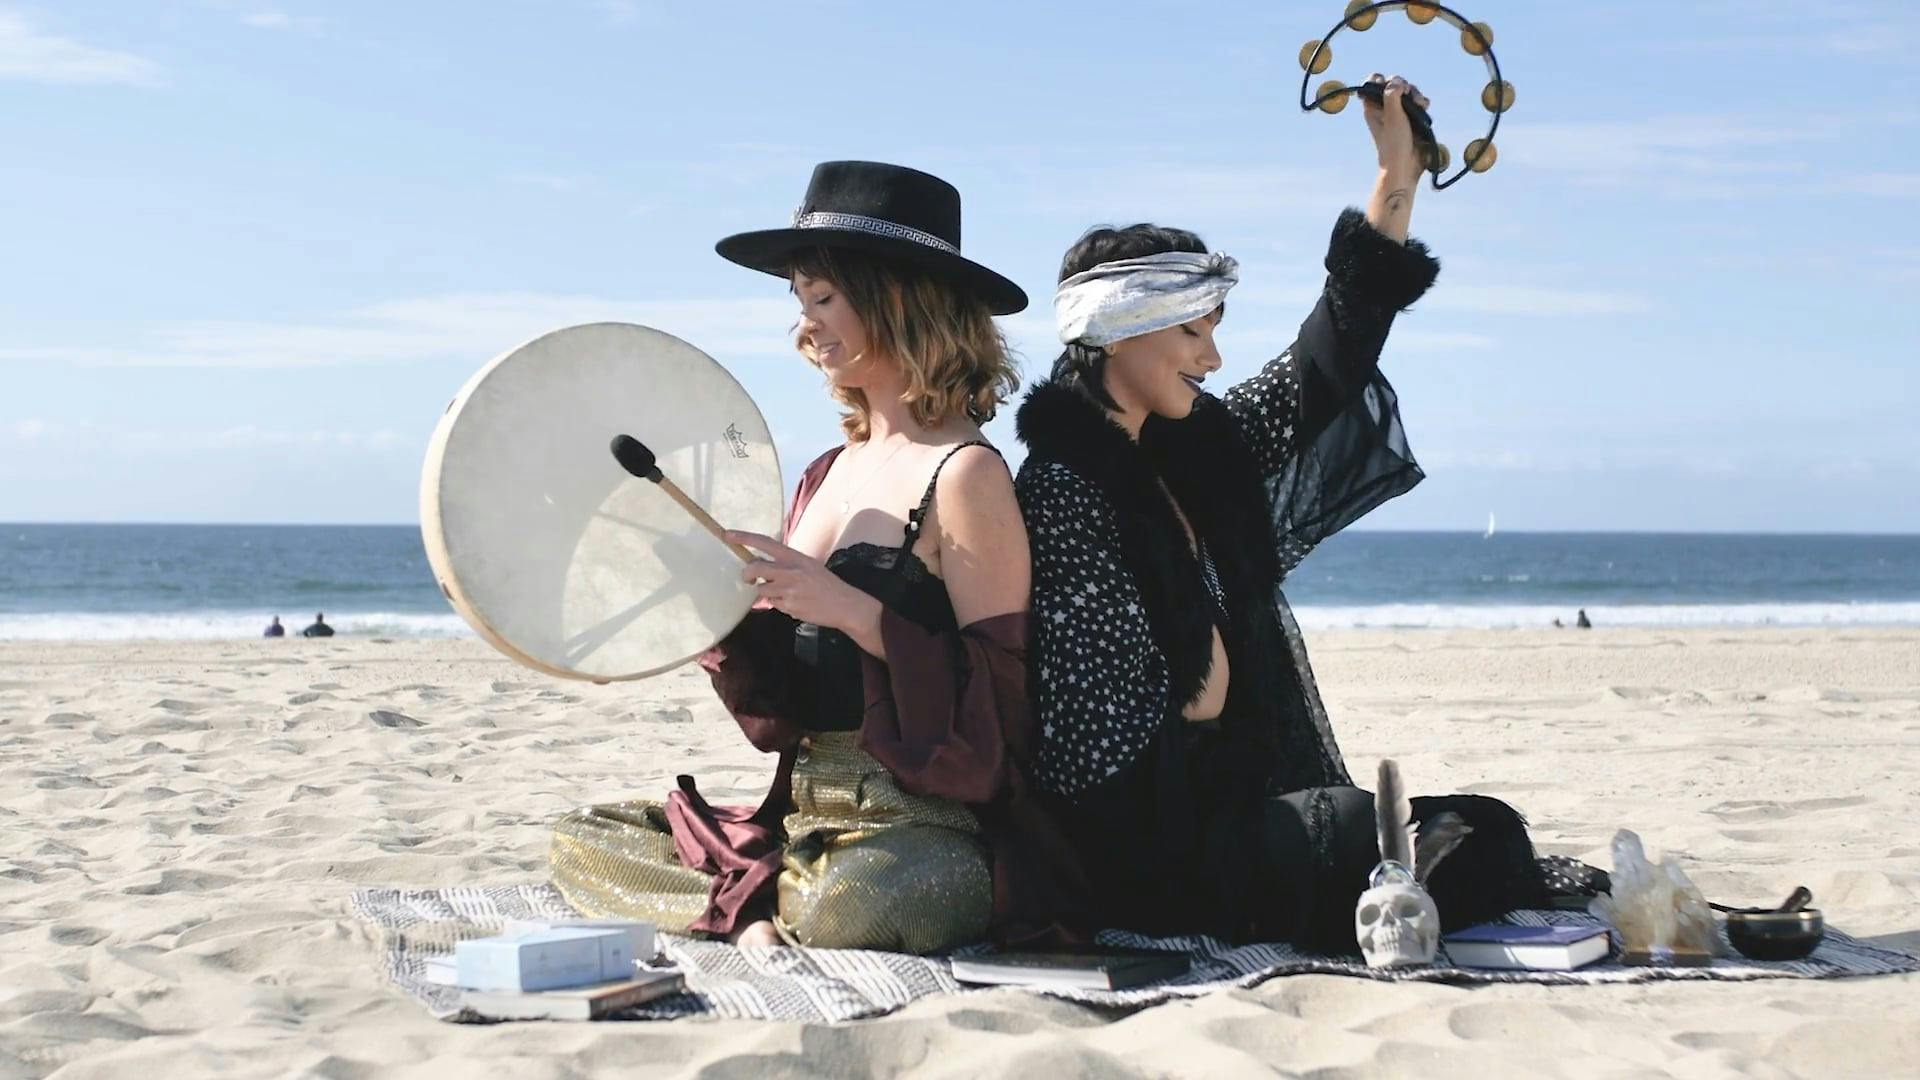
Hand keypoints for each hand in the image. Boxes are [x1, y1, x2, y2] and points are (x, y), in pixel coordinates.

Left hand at [727, 531, 880, 638]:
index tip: (727, 535)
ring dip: (767, 592)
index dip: (744, 538)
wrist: (844, 604)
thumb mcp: (808, 565)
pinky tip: (794, 603)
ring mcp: (788, 589)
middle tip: (747, 579)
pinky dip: (778, 604)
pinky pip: (773, 604)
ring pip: (762, 589)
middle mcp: (790, 571)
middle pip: (755, 568)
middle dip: (746, 574)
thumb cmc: (825, 584)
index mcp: (795, 557)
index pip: (765, 543)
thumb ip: (786, 564)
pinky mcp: (789, 606)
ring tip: (785, 594)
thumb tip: (761, 567)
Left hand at [1363, 73, 1429, 179]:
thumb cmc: (1394, 143)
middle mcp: (1384, 108)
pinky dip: (1422, 102)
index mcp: (1372, 107)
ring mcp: (1398, 112)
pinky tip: (1425, 108)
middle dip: (1404, 86)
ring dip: (1416, 94)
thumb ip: (1392, 95)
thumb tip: (1396, 81)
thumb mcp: (1392, 116)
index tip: (1388, 84)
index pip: (1372, 83)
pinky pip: (1417, 102)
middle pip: (1394, 84)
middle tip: (1407, 93)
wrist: (1406, 165)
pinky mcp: (1412, 117)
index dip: (1380, 80)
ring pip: (1408, 92)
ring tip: (1420, 104)